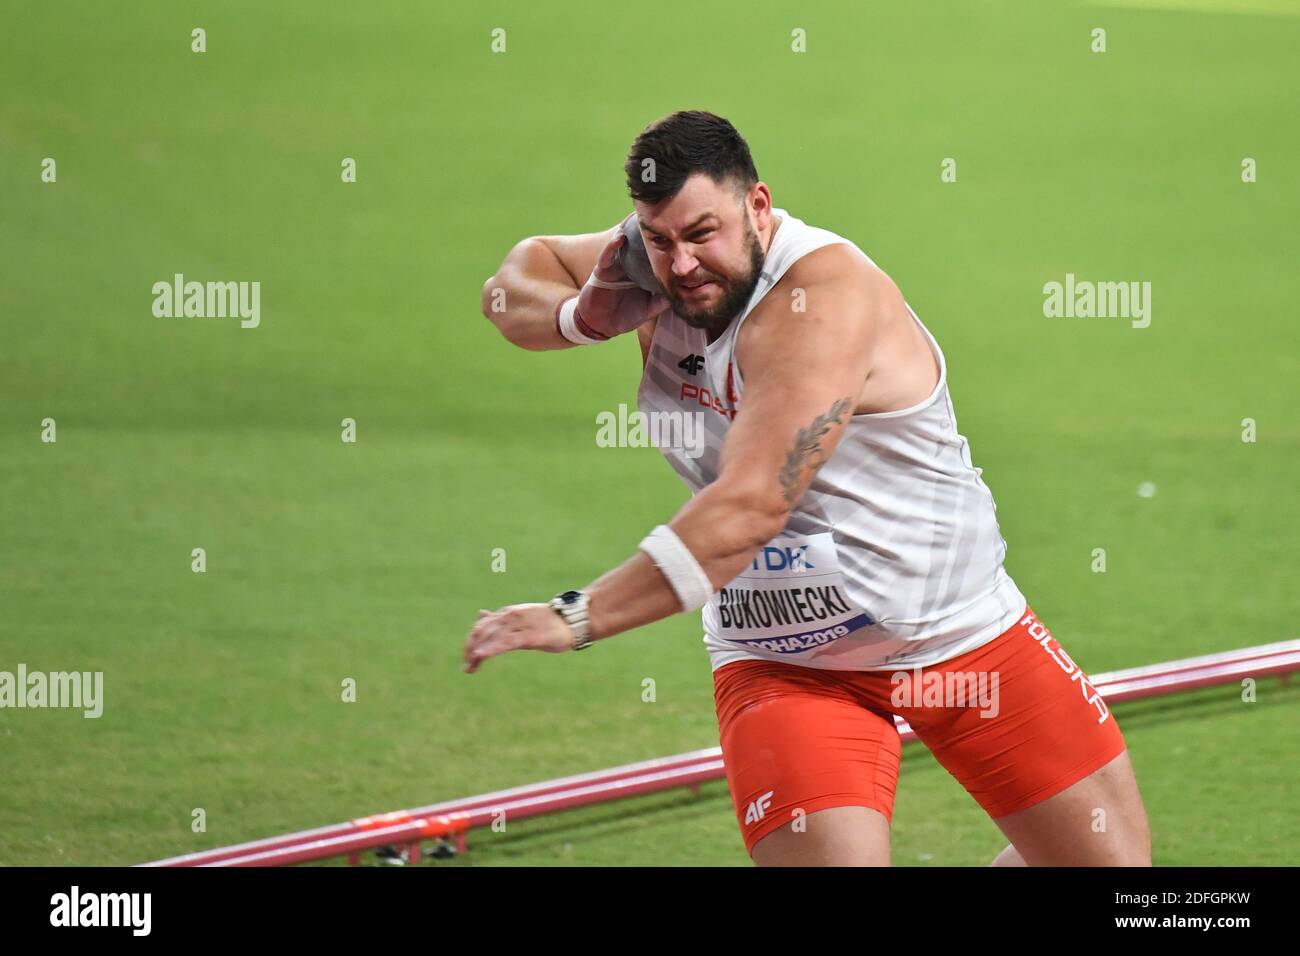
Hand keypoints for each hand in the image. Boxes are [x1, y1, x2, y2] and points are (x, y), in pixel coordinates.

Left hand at [463, 603, 574, 673]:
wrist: (572, 620)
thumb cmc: (547, 621)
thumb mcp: (520, 618)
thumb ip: (500, 619)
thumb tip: (480, 614)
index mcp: (507, 613)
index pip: (481, 626)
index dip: (471, 641)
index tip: (468, 658)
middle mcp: (510, 616)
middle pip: (482, 631)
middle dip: (471, 648)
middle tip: (467, 667)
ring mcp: (519, 625)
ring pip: (491, 636)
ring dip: (477, 651)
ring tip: (470, 665)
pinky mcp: (529, 636)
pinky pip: (505, 642)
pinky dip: (491, 648)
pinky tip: (480, 656)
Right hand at [570, 217, 671, 339]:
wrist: (601, 325)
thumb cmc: (624, 315)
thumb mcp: (648, 309)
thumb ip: (662, 301)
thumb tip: (682, 295)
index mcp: (640, 273)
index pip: (652, 255)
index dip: (663, 245)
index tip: (677, 234)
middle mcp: (629, 266)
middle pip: (639, 245)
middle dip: (648, 232)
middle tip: (662, 218)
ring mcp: (616, 266)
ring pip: (624, 245)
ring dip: (630, 232)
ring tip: (641, 220)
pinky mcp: (602, 270)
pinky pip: (607, 255)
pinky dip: (612, 246)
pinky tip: (620, 238)